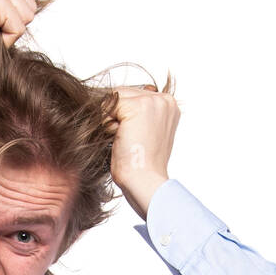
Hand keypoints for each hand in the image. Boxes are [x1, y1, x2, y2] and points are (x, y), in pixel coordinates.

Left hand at [109, 86, 179, 219]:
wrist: (144, 181)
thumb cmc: (141, 165)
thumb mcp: (143, 134)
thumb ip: (136, 116)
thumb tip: (109, 100)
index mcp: (168, 105)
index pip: (133, 95)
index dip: (121, 115)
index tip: (128, 136)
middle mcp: (165, 99)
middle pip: (123, 93)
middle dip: (115, 115)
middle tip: (124, 140)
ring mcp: (152, 101)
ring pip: (114, 99)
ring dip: (110, 120)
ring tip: (123, 140)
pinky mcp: (138, 106)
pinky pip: (107, 107)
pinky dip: (106, 125)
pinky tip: (118, 139)